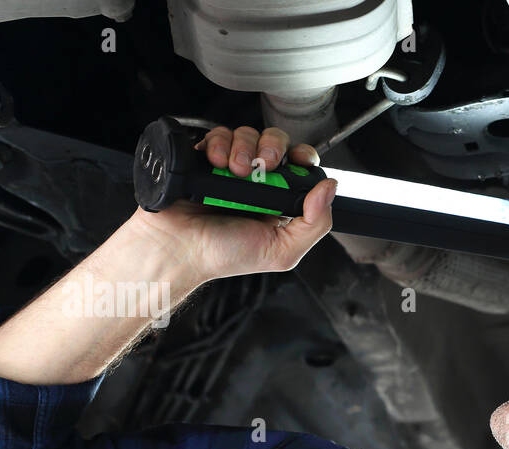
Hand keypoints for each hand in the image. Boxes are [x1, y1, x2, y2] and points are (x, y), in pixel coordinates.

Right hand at [125, 125, 337, 285]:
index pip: (301, 166)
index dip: (303, 157)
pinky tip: (215, 163)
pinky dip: (219, 142)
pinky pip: (219, 134)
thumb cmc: (225, 254)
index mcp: (280, 200)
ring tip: (233, 171)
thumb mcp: (281, 251)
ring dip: (244, 148)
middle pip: (276, 142)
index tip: (298, 161)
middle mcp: (258, 181)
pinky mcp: (205, 157)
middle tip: (263, 165)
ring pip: (248, 135)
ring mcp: (231, 167)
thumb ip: (314, 223)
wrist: (178, 248)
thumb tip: (330, 188)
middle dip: (273, 147)